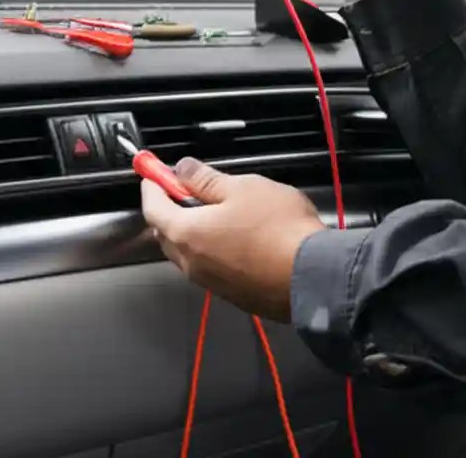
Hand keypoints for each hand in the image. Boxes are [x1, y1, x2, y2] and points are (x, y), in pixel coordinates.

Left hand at [140, 158, 325, 321]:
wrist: (313, 276)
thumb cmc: (278, 228)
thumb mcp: (242, 188)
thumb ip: (206, 180)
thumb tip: (183, 170)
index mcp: (186, 234)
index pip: (152, 208)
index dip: (151, 187)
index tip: (153, 174)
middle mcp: (191, 264)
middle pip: (166, 233)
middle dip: (169, 210)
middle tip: (183, 189)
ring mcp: (211, 284)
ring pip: (188, 253)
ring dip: (191, 232)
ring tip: (214, 212)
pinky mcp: (232, 296)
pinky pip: (210, 269)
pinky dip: (211, 250)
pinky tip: (234, 238)